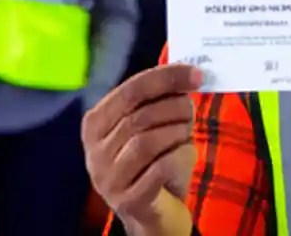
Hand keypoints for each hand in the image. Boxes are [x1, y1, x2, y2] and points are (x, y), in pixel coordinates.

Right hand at [82, 63, 203, 233]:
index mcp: (96, 124)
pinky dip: (180, 157)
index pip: (131, 90)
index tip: (196, 74)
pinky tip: (183, 158)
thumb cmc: (154, 164)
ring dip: (177, 134)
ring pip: (148, 141)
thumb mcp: (152, 128)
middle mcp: (95, 150)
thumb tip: (188, 74)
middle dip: (175, 108)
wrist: (152, 215)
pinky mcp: (128, 200)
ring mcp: (109, 177)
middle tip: (192, 111)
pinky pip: (161, 168)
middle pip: (140, 115)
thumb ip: (160, 101)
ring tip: (185, 137)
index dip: (165, 78)